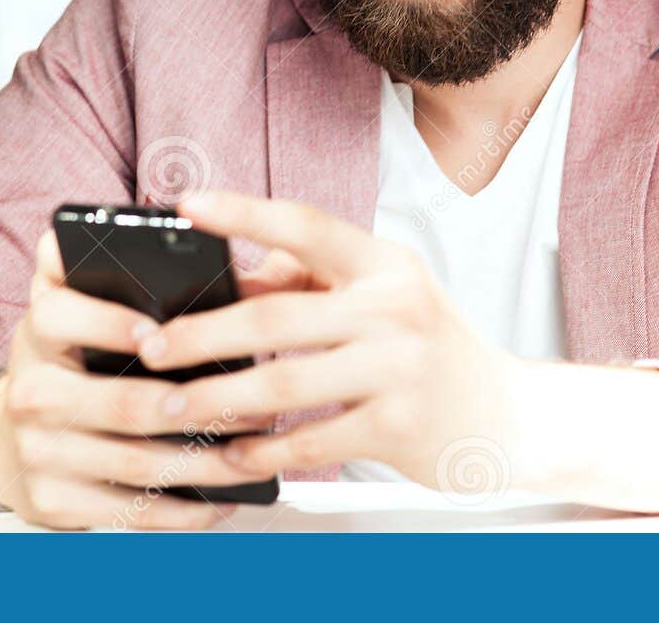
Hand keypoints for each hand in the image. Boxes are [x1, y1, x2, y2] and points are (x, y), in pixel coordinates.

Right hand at [0, 227, 272, 529]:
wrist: (6, 439)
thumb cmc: (67, 364)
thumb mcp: (74, 308)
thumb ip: (112, 272)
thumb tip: (191, 248)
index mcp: (41, 331)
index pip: (62, 317)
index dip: (109, 324)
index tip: (156, 333)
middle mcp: (31, 390)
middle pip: (123, 402)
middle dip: (199, 407)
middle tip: (257, 404)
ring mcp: (38, 450)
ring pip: (136, 462)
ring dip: (205, 464)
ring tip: (253, 454)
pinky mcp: (51, 500)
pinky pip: (128, 511)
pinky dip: (182, 511)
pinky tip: (220, 499)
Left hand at [132, 191, 526, 495]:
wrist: (507, 417)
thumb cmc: (430, 350)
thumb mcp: (380, 299)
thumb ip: (308, 284)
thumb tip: (228, 277)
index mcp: (384, 264)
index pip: (307, 225)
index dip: (244, 211)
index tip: (189, 205)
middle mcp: (395, 308)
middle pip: (276, 313)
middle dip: (200, 334)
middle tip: (151, 347)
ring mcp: (399, 368)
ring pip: (283, 382)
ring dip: (216, 398)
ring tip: (174, 408)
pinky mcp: (398, 426)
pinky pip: (310, 441)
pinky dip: (262, 451)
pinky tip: (232, 454)